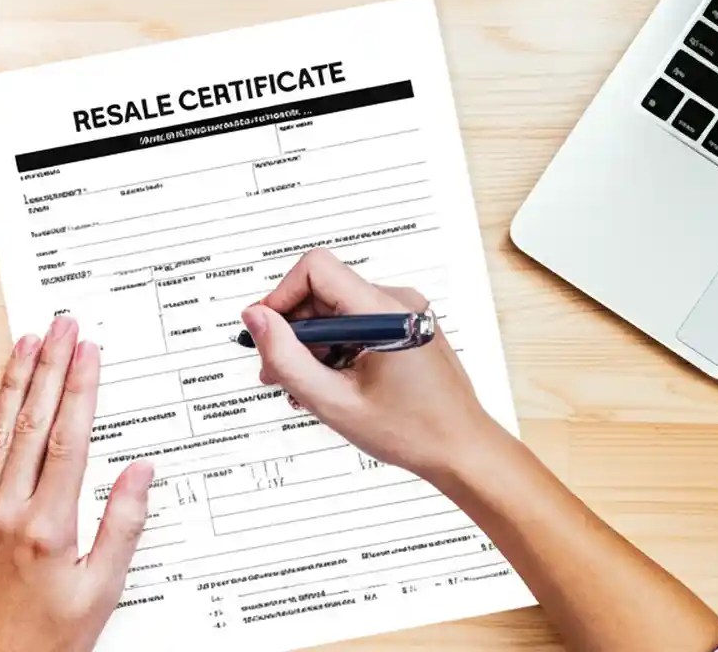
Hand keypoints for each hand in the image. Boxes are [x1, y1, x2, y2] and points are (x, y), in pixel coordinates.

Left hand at [0, 317, 153, 651]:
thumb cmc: (51, 637)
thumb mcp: (103, 588)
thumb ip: (124, 524)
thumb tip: (142, 472)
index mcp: (50, 524)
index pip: (69, 438)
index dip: (80, 388)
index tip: (89, 353)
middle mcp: (9, 510)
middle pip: (33, 422)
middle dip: (50, 368)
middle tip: (62, 327)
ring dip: (14, 382)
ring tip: (28, 342)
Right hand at [243, 249, 503, 479]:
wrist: (461, 448)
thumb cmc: (414, 431)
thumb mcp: (334, 401)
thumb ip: (287, 358)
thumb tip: (256, 318)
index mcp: (385, 311)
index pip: (315, 269)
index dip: (282, 297)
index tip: (267, 333)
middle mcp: (399, 303)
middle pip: (323, 292)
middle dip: (293, 332)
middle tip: (278, 373)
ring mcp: (405, 314)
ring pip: (338, 311)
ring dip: (313, 346)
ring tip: (307, 387)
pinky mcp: (406, 328)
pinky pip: (357, 323)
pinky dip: (336, 350)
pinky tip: (332, 384)